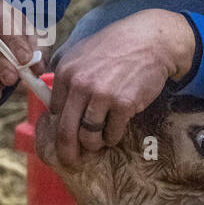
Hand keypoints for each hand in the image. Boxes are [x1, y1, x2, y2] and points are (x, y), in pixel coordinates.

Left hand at [49, 9, 194, 165]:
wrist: (150, 41)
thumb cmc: (116, 47)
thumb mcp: (83, 53)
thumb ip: (69, 76)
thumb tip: (57, 105)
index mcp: (66, 72)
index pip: (54, 111)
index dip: (58, 127)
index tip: (63, 138)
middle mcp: (80, 84)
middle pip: (66, 130)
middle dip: (67, 152)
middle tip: (71, 163)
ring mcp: (101, 95)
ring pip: (88, 136)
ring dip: (93, 145)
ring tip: (99, 142)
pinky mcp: (123, 104)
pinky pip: (112, 133)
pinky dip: (112, 137)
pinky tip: (115, 131)